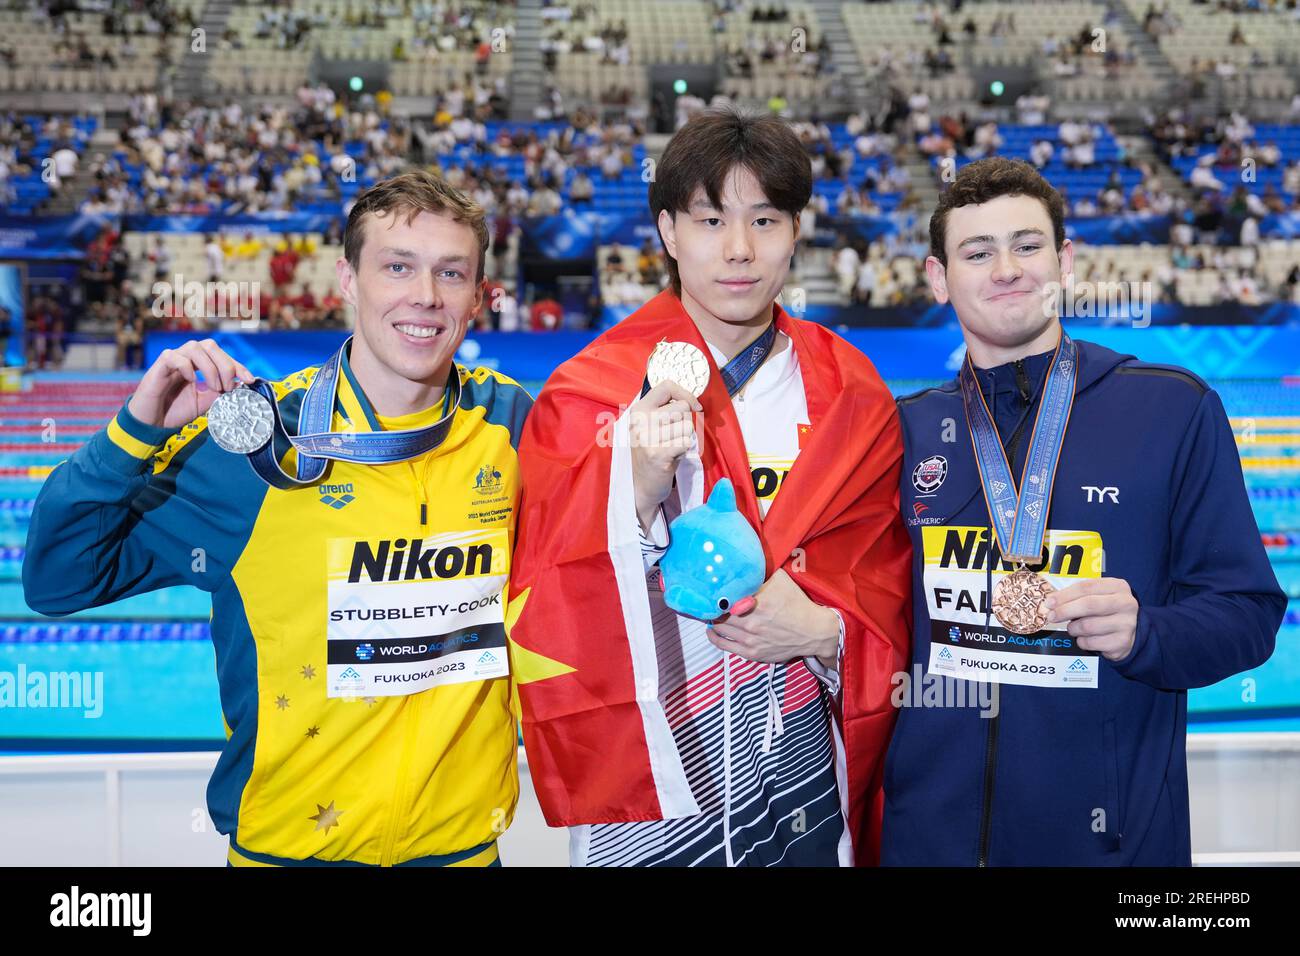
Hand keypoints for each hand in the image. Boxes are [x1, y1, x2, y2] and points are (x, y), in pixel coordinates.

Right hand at [126, 338, 255, 429]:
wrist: (151, 424)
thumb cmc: (175, 411)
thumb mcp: (205, 403)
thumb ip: (220, 393)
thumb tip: (239, 385)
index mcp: (198, 365)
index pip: (221, 356)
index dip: (237, 365)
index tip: (249, 380)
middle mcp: (186, 358)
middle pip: (210, 345)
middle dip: (225, 365)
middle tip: (227, 387)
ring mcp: (172, 360)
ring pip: (194, 347)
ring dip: (210, 368)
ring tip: (213, 387)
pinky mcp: (159, 366)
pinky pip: (174, 357)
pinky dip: (187, 367)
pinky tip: (191, 381)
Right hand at [629, 380, 701, 531]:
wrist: (641, 488)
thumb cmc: (652, 455)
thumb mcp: (651, 427)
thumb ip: (665, 410)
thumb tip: (692, 400)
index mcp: (638, 410)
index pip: (666, 386)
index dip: (685, 393)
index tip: (694, 406)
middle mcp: (640, 421)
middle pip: (683, 408)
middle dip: (686, 423)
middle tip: (672, 439)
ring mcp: (647, 438)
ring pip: (687, 426)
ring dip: (685, 439)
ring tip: (671, 449)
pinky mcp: (657, 454)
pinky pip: (686, 442)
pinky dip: (685, 451)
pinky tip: (673, 458)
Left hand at [708, 569, 839, 667]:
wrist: (813, 631)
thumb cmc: (796, 603)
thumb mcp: (781, 580)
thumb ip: (760, 572)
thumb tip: (742, 561)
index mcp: (757, 601)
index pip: (725, 595)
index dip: (715, 592)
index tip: (710, 588)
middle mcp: (751, 621)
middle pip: (718, 612)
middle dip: (712, 605)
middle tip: (709, 600)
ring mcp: (750, 639)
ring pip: (718, 628)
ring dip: (712, 620)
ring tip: (711, 613)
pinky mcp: (751, 652)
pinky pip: (723, 645)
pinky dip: (714, 636)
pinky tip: (712, 630)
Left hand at [1045, 577, 1138, 661]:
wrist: (1132, 632)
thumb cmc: (1107, 611)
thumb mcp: (1098, 596)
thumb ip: (1078, 596)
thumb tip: (1052, 602)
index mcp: (1118, 586)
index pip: (1086, 587)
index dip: (1064, 595)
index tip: (1049, 602)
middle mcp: (1125, 603)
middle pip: (1088, 605)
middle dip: (1065, 611)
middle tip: (1051, 616)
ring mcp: (1126, 624)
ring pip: (1087, 626)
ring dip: (1073, 628)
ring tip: (1074, 628)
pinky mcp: (1122, 642)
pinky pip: (1091, 643)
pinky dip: (1082, 641)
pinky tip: (1085, 638)